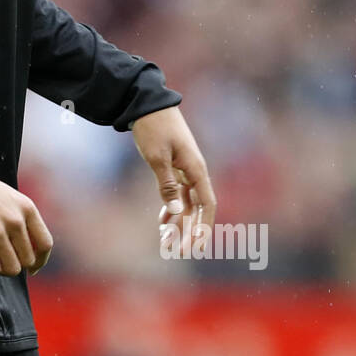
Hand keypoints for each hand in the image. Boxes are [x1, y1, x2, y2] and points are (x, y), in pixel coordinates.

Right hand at [0, 174, 52, 278]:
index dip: (40, 261)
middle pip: (28, 260)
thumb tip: (29, 249)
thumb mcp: (12, 198)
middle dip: (16, 263)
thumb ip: (23, 219)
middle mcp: (15, 221)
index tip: (33, 267)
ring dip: (1, 269)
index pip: (45, 244)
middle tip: (2, 259)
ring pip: (11, 269)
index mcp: (27, 208)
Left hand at [130, 105, 215, 242]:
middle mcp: (194, 171)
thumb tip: (176, 212)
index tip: (196, 246)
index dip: (204, 227)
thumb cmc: (153, 127)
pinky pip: (177, 193)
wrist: (147, 103)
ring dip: (179, 223)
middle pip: (199, 208)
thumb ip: (167, 185)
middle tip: (181, 252)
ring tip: (168, 242)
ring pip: (187, 203)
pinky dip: (171, 208)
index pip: (208, 204)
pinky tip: (163, 222)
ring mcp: (185, 169)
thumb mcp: (157, 157)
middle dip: (192, 231)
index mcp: (196, 169)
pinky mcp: (174, 166)